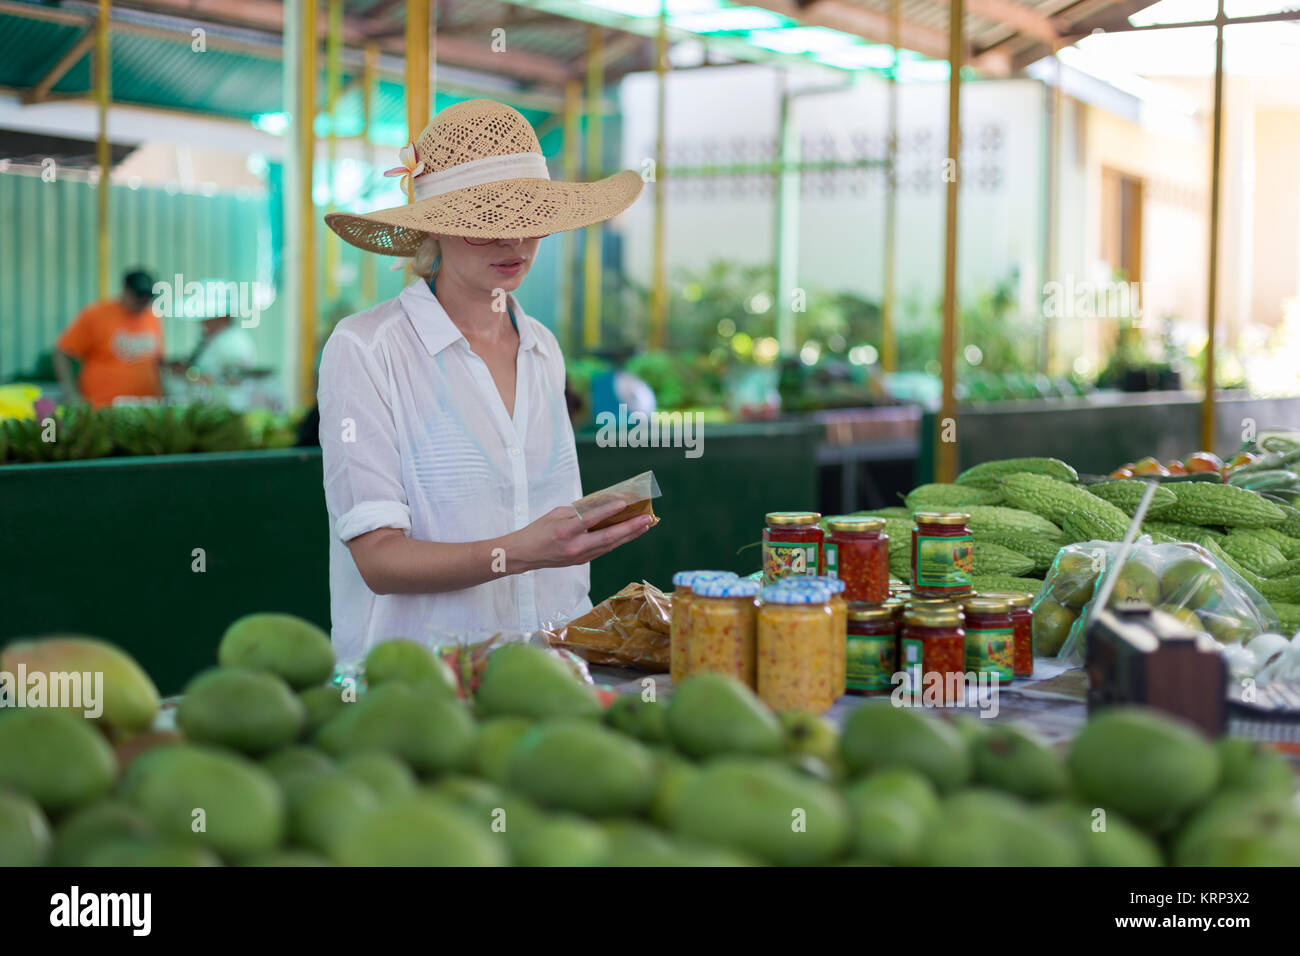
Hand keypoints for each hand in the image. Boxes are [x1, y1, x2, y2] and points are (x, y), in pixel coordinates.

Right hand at [507, 497, 653, 571]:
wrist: (525, 555)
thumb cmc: (539, 530)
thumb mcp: (556, 514)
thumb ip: (579, 510)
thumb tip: (604, 504)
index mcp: (564, 531)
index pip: (590, 520)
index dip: (608, 511)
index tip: (625, 503)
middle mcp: (574, 546)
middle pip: (608, 537)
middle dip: (630, 528)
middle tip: (648, 519)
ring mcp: (580, 556)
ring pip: (610, 545)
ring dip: (629, 535)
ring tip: (645, 525)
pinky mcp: (582, 561)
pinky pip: (604, 549)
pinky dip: (618, 540)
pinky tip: (629, 533)